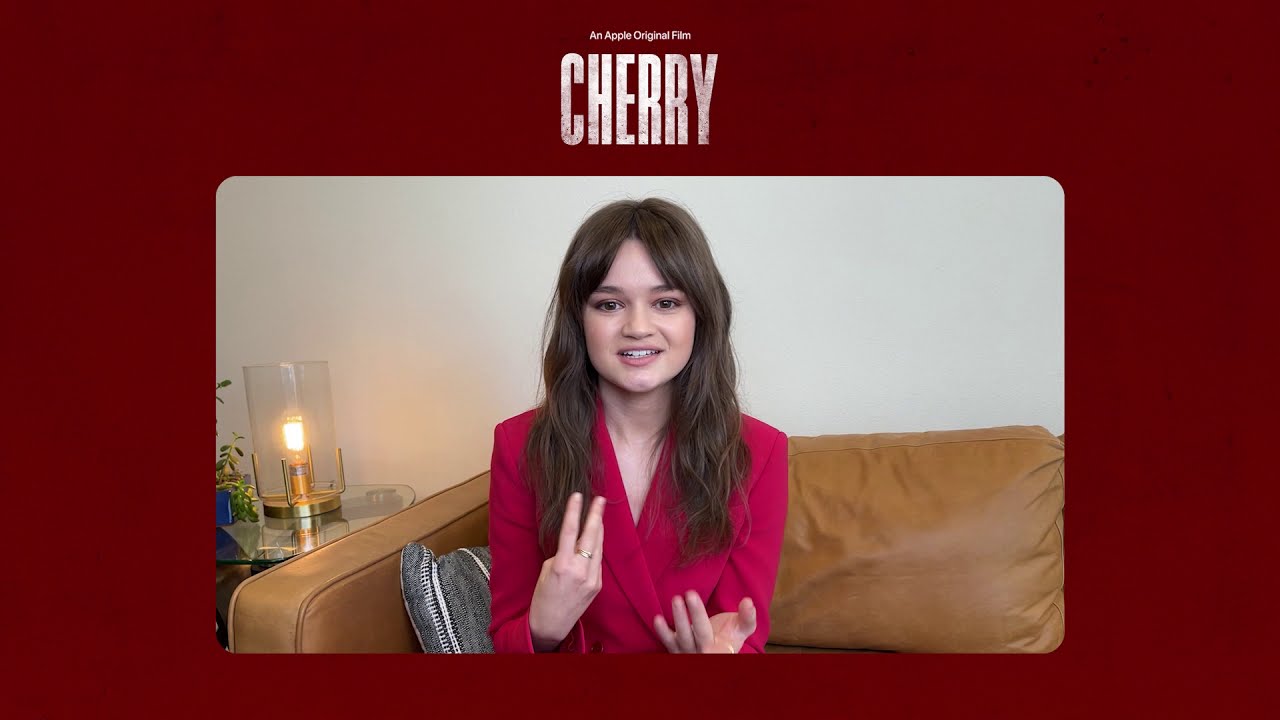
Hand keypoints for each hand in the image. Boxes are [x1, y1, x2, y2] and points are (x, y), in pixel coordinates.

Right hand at [528, 492, 604, 650]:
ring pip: (598, 547)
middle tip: (600, 499)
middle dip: (596, 515)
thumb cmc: (542, 597)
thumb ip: (561, 555)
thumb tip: (573, 545)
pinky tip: (594, 540)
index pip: (569, 531)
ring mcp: (591, 579)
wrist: (551, 625)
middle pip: (591, 536)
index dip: (574, 511)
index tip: (578, 496)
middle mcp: (580, 571)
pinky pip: (597, 561)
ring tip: (598, 514)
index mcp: (562, 565)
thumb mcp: (546, 571)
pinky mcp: (597, 585)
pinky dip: (596, 549)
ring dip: (598, 530)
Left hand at [653, 591, 756, 653]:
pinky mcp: (676, 650)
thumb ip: (747, 617)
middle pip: (694, 634)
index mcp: (718, 648)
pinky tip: (657, 619)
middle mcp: (701, 653)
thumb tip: (748, 601)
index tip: (691, 594)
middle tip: (688, 593)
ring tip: (676, 599)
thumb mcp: (743, 628)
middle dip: (691, 614)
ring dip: (677, 619)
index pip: (706, 631)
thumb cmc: (731, 636)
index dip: (697, 614)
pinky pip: (668, 643)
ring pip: (680, 638)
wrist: (718, 650)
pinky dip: (662, 633)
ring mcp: (687, 653)